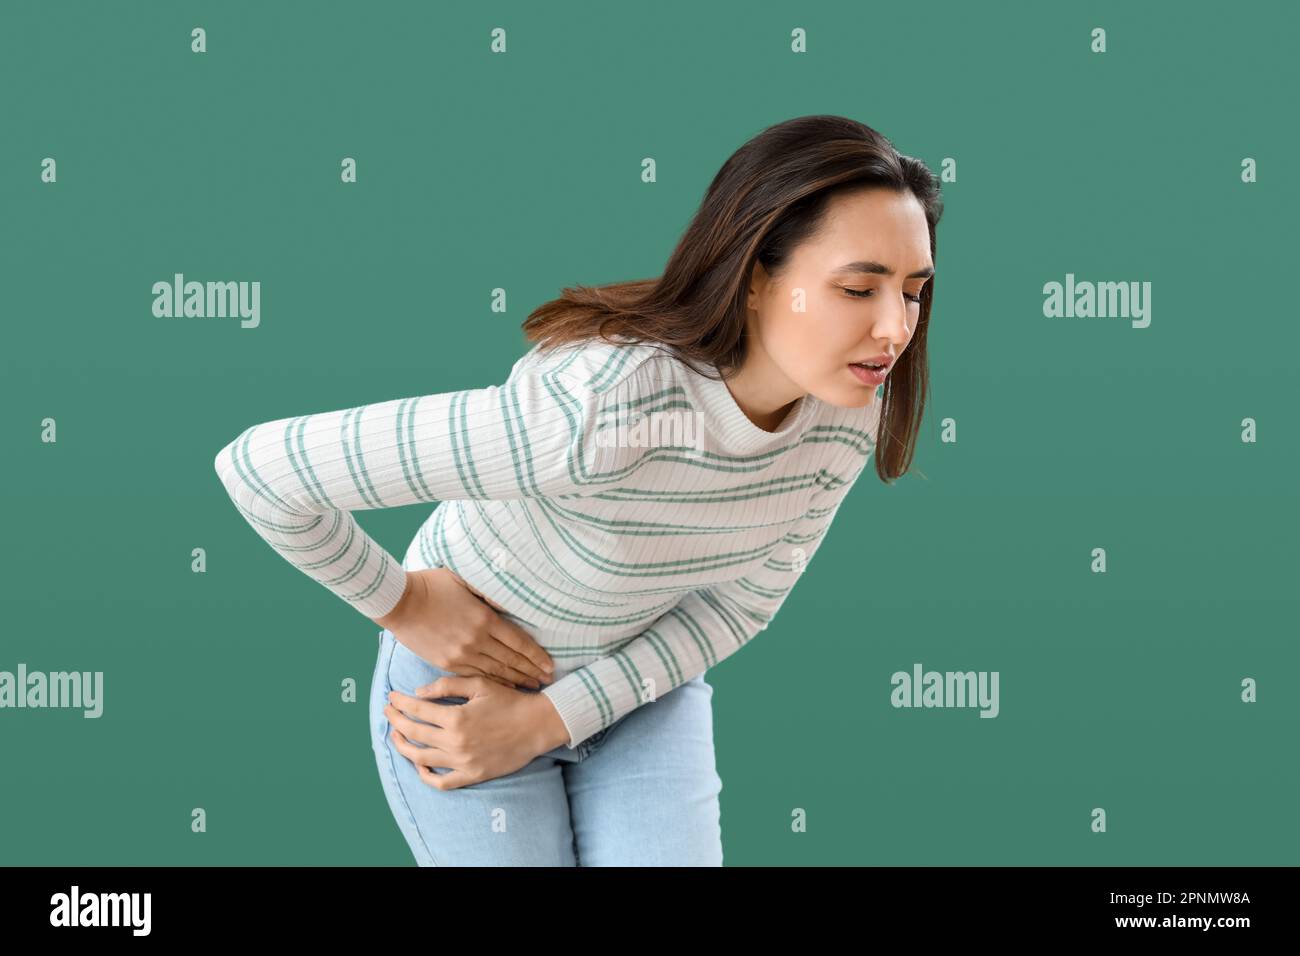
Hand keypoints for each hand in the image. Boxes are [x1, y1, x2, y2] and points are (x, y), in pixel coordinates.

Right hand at [374, 567, 554, 689]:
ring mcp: (461, 655)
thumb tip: (509, 601)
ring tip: (531, 687)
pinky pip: (475, 677)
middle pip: (511, 660)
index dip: (537, 655)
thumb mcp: (464, 580)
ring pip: (495, 672)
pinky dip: (492, 683)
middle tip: (546, 681)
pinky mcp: (446, 664)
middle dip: (531, 672)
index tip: (550, 665)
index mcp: (484, 619)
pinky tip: (504, 687)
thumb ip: (489, 592)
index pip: (519, 642)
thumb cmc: (431, 585)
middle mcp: (476, 640)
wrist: (398, 602)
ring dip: (515, 680)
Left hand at [384, 678, 570, 789]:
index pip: (417, 710)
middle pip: (413, 733)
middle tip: (388, 712)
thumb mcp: (479, 684)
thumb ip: (446, 686)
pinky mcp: (472, 775)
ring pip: (421, 758)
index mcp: (455, 717)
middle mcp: (455, 742)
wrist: (536, 725)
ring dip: (403, 746)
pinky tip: (419, 766)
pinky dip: (426, 775)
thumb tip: (418, 693)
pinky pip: (441, 782)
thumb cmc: (508, 700)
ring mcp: (462, 761)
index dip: (400, 703)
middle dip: (395, 721)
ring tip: (396, 735)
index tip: (391, 697)